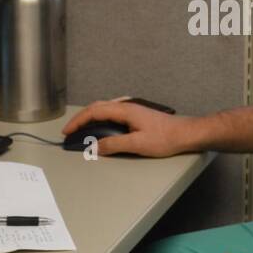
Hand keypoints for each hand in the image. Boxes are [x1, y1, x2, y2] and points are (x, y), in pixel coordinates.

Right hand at [61, 99, 203, 156]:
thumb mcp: (137, 144)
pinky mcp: (136, 114)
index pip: (94, 111)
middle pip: (97, 107)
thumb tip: (94, 147)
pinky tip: (101, 126)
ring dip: (90, 117)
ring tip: (82, 129)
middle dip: (81, 118)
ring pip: (104, 108)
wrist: (185, 133)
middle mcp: (126, 106)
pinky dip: (100, 118)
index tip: (67, 131)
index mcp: (124, 110)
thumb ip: (114, 145)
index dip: (78, 121)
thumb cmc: (165, 138)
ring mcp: (132, 109)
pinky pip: (112, 112)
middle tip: (70, 131)